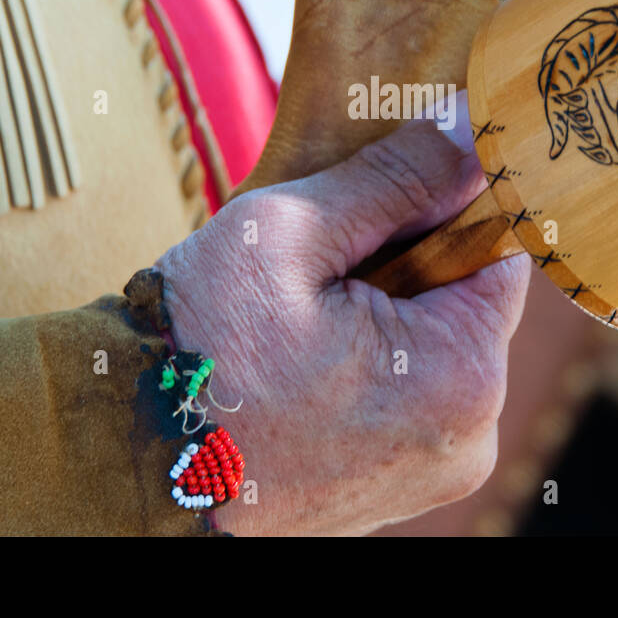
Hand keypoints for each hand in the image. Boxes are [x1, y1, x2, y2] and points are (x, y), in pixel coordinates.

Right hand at [155, 95, 530, 534]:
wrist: (120, 457)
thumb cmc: (197, 346)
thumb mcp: (292, 233)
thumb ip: (397, 178)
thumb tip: (471, 126)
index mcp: (461, 377)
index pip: (498, 254)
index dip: (444, 211)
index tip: (386, 196)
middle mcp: (466, 441)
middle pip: (463, 306)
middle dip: (404, 268)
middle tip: (319, 264)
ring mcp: (427, 475)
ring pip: (429, 353)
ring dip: (380, 319)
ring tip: (298, 318)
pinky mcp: (388, 492)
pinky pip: (400, 401)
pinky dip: (363, 370)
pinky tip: (298, 362)